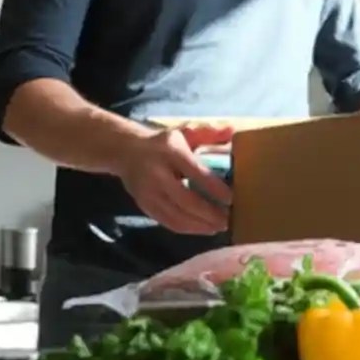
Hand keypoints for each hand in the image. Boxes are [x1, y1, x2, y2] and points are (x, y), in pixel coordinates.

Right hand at [116, 124, 234, 234]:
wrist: (126, 151)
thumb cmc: (163, 143)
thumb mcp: (184, 132)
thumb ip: (208, 132)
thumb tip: (232, 130)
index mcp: (170, 152)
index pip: (195, 173)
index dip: (214, 188)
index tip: (231, 199)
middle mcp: (157, 174)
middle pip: (186, 200)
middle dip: (209, 213)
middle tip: (228, 220)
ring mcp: (148, 193)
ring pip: (176, 215)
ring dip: (200, 225)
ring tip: (219, 227)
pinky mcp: (144, 205)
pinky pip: (167, 222)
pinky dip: (187, 228)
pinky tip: (202, 229)